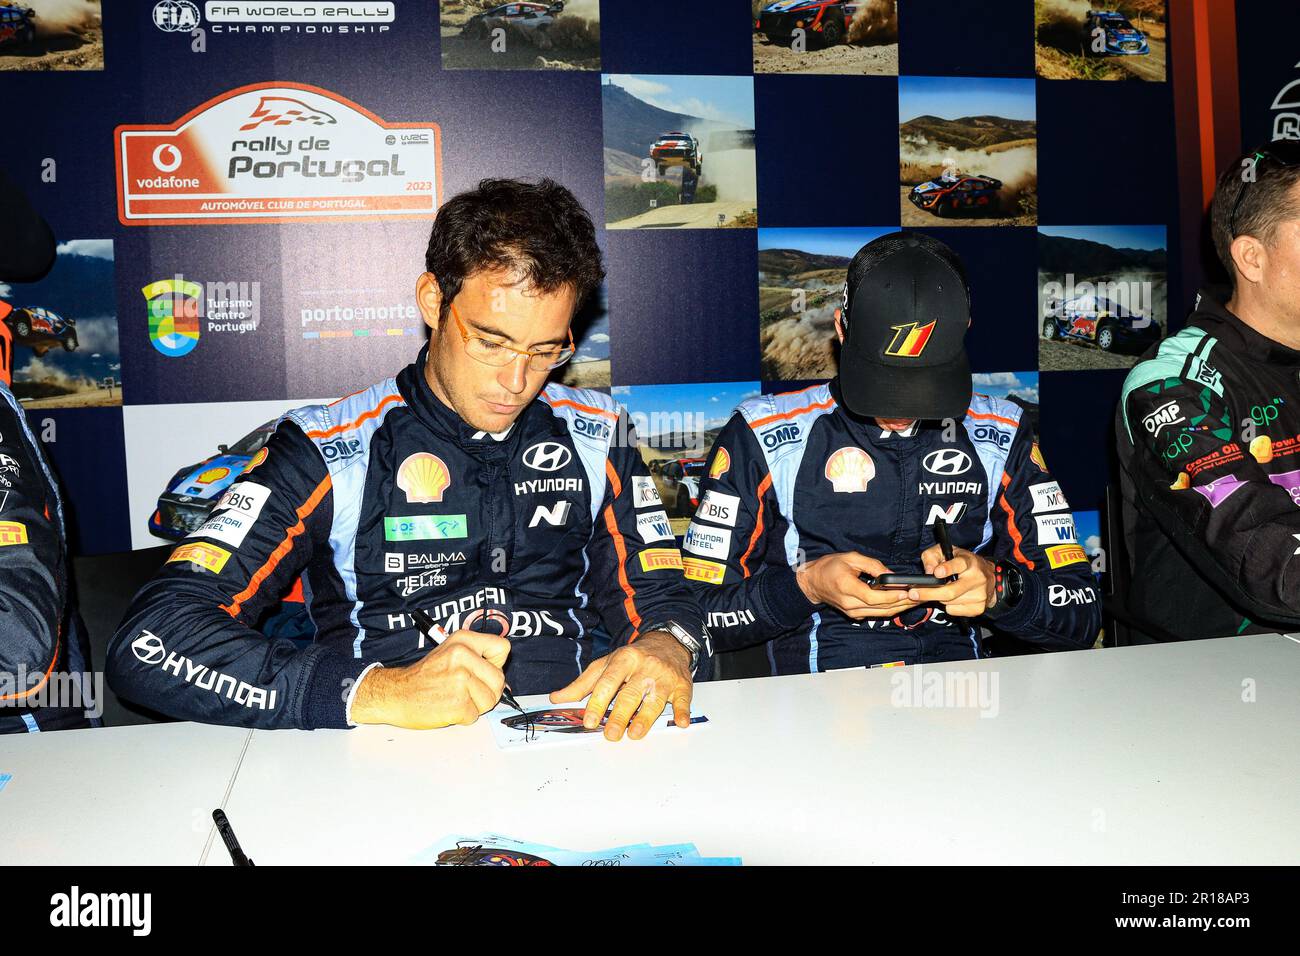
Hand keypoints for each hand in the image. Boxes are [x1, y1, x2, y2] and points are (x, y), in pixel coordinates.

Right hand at [350, 629, 509, 728]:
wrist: (395, 694)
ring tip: (455, 698)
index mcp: (463, 640)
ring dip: (476, 706)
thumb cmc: (422, 677)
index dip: (496, 664)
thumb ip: (476, 659)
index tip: (484, 671)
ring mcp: (460, 680)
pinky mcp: (457, 703)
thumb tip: (503, 679)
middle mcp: (463, 656)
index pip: (502, 647)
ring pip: (490, 700)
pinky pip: (475, 715)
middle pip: (499, 679)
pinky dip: (464, 717)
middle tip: (467, 692)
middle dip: (488, 691)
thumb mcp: (449, 653)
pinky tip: (448, 708)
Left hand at [549, 632, 692, 741]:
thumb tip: (557, 698)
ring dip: (645, 718)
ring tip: (634, 734)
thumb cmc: (634, 657)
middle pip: (631, 693)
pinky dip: (683, 711)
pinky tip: (680, 723)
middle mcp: (645, 666)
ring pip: (655, 698)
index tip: (589, 720)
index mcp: (624, 659)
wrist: (668, 641)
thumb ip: (583, 683)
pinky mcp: (682, 684)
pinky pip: (683, 698)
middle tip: (610, 734)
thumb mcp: (606, 663)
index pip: (608, 682)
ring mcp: (664, 676)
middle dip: (620, 715)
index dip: (598, 701)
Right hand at [795, 551, 919, 618]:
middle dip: (903, 603)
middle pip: (881, 608)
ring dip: (900, 608)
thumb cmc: (830, 567)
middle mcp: (849, 604)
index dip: (891, 596)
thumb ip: (872, 565)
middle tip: (920, 596)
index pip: (873, 597)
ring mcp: (851, 612)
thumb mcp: (851, 558)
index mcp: (847, 587)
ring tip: (916, 601)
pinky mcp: (854, 615)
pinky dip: (890, 609)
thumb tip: (891, 575)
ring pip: (881, 614)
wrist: (812, 582)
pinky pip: (876, 614)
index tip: (907, 591)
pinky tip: (902, 603)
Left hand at [913, 545, 997, 616]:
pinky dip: (947, 606)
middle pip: (951, 591)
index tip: (937, 573)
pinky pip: (954, 611)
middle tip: (913, 594)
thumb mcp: (945, 552)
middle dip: (929, 593)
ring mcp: (980, 594)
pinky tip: (951, 598)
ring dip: (938, 599)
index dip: (948, 569)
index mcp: (969, 562)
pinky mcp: (978, 608)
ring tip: (938, 591)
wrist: (986, 576)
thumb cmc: (961, 562)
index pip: (959, 564)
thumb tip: (929, 571)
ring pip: (950, 602)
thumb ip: (932, 557)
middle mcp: (977, 578)